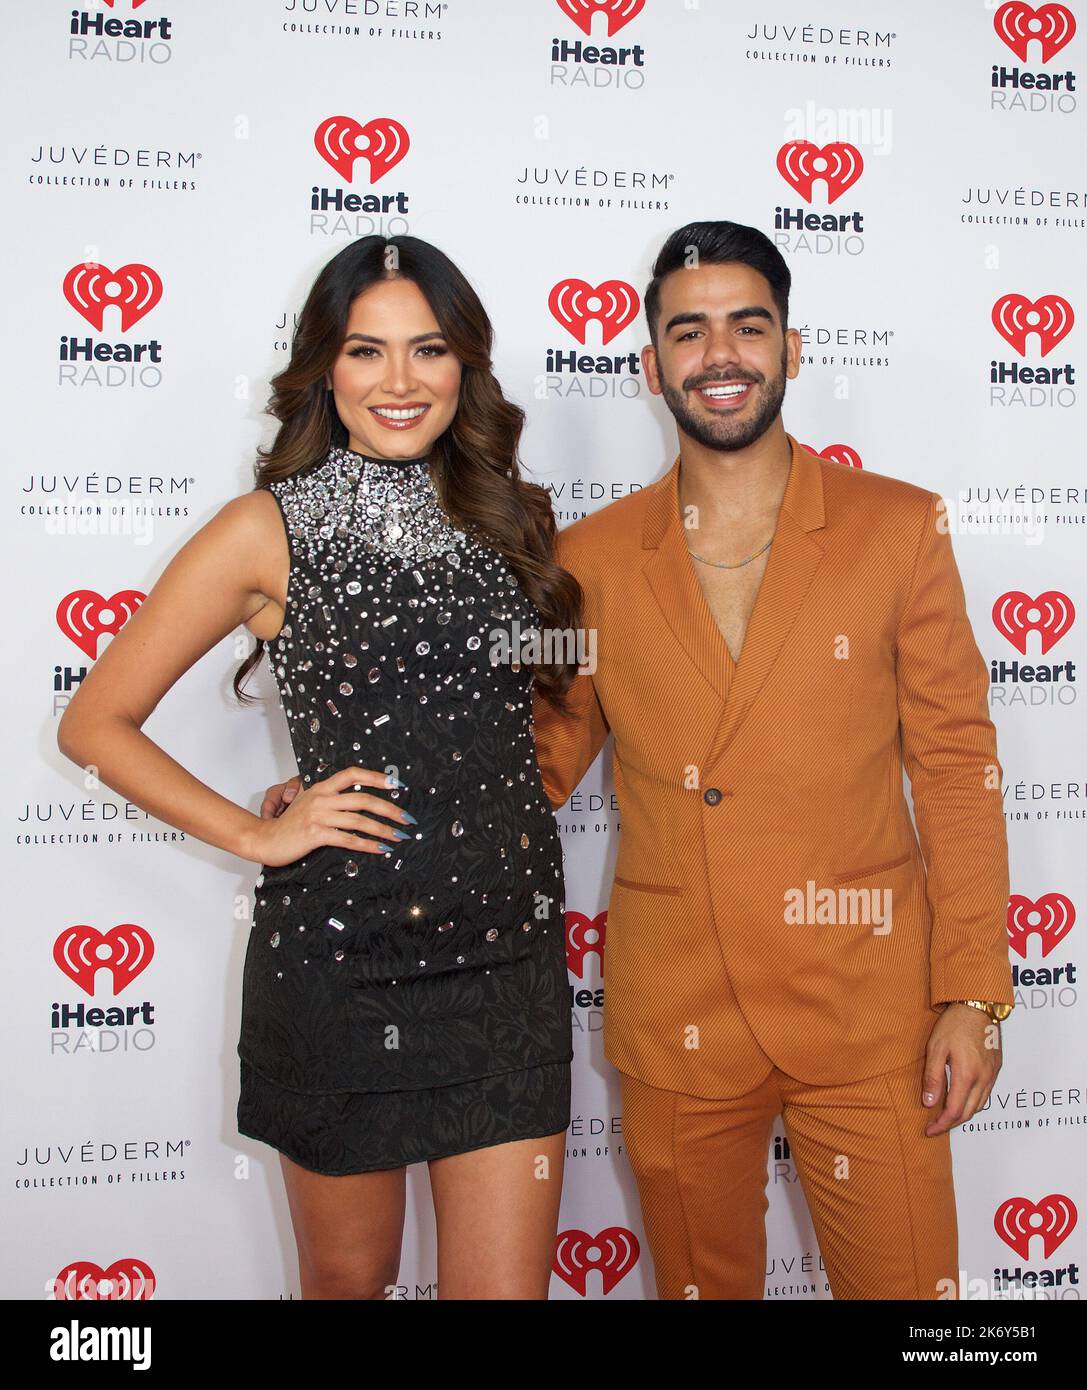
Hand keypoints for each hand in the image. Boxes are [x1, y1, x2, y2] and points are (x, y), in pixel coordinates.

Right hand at [248, 765, 414, 867]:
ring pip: (359, 820)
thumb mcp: (309, 804)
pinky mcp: (315, 834)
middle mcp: (321, 798)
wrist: (265, 839)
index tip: (396, 783)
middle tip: (406, 817)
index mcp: (321, 788)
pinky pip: (348, 839)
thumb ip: (330, 800)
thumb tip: (359, 804)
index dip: (376, 776)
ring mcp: (318, 816)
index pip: (352, 774)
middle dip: (389, 808)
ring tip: (398, 836)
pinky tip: (380, 849)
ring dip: (383, 829)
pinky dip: (367, 845)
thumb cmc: (288, 825)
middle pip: (363, 799)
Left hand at [922, 1003, 1002, 1136]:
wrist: (978, 1006)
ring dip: (963, 1115)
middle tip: (935, 1126)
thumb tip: (928, 1103)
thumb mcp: (935, 1048)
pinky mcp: (997, 1069)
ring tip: (946, 1115)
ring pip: (979, 1106)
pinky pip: (986, 1094)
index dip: (941, 1124)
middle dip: (951, 1123)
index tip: (929, 1130)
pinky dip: (973, 1103)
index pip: (954, 1111)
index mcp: (967, 1075)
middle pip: (968, 1113)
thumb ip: (932, 1077)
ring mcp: (992, 1075)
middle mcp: (983, 1079)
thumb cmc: (954, 1024)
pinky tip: (962, 1099)